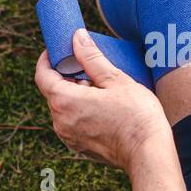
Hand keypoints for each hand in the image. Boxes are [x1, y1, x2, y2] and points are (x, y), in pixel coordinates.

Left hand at [34, 29, 170, 171]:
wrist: (148, 153)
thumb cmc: (135, 115)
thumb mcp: (115, 79)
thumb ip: (91, 58)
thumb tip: (77, 37)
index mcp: (65, 101)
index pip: (42, 75)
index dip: (46, 59)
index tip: (57, 50)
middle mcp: (60, 121)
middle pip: (54, 92)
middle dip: (67, 76)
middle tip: (88, 66)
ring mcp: (68, 137)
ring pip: (64, 108)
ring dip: (75, 95)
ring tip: (101, 88)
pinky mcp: (79, 147)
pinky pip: (73, 123)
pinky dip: (81, 111)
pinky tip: (104, 107)